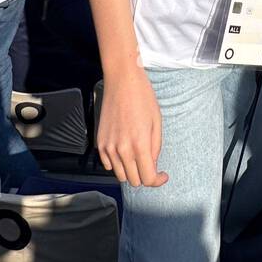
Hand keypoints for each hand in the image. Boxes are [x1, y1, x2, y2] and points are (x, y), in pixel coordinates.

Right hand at [97, 72, 168, 187]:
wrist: (122, 81)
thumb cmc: (142, 97)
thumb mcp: (157, 122)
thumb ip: (156, 148)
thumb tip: (153, 165)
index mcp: (140, 145)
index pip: (147, 178)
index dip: (157, 180)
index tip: (162, 175)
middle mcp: (122, 150)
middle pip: (134, 181)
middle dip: (145, 176)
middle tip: (151, 164)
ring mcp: (108, 147)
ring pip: (120, 175)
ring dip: (131, 170)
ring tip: (138, 156)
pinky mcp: (100, 143)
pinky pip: (108, 165)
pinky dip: (117, 163)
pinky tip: (125, 151)